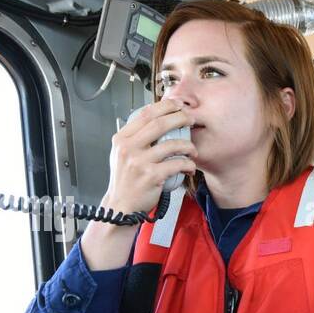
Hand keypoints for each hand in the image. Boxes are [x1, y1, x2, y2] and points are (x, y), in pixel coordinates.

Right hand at [102, 99, 197, 214]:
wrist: (121, 207)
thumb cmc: (125, 181)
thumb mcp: (122, 154)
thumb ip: (134, 138)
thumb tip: (156, 119)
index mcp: (121, 139)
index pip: (144, 114)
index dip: (164, 106)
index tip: (178, 104)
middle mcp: (128, 148)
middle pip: (159, 124)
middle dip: (179, 118)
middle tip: (191, 119)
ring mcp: (139, 162)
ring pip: (171, 144)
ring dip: (187, 145)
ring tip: (193, 150)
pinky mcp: (151, 176)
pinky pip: (176, 164)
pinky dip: (187, 164)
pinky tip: (190, 167)